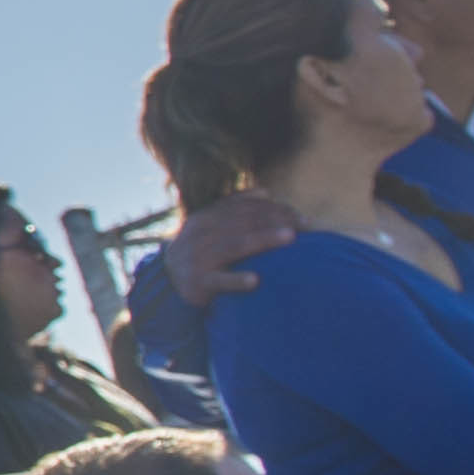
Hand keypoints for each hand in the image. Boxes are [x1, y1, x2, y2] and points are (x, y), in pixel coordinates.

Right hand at [165, 190, 299, 301]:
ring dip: (263, 240)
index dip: (273, 209)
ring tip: (290, 238)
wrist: (168, 281)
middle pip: (243, 222)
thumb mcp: (210, 226)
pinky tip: (255, 280)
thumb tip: (265, 191)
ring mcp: (198, 257)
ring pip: (234, 246)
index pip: (243, 208)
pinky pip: (219, 280)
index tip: (301, 217)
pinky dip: (236, 279)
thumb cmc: (200, 251)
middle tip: (305, 226)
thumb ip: (234, 208)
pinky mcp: (198, 282)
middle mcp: (200, 234)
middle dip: (276, 221)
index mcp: (205, 217)